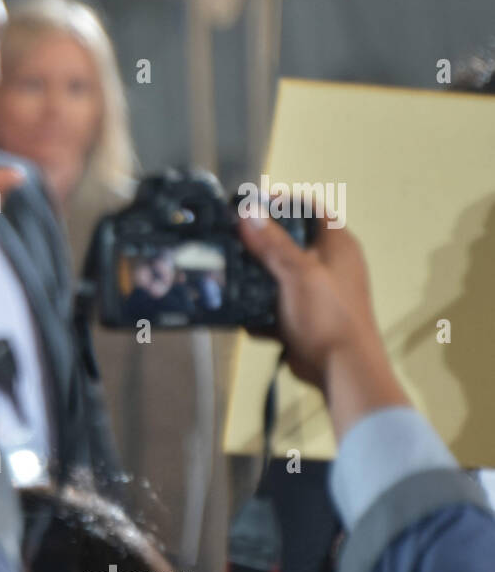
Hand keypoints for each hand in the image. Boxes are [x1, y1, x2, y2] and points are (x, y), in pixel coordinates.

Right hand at [239, 211, 407, 439]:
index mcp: (337, 245)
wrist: (341, 369)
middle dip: (259, 245)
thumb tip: (249, 211)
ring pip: (278, 275)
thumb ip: (272, 243)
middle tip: (230, 243)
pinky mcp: (305, 315)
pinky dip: (261, 311)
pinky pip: (276, 305)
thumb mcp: (297, 273)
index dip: (282, 203)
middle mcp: (329, 264)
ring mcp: (316, 291)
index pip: (309, 209)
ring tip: (230, 279)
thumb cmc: (328, 316)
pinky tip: (246, 318)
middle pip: (289, 242)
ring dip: (256, 281)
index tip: (250, 207)